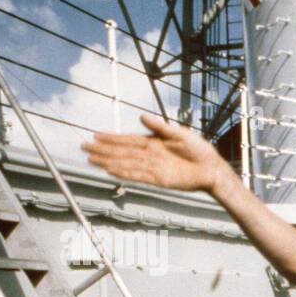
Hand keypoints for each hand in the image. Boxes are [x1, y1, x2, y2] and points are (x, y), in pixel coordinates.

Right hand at [81, 113, 230, 193]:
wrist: (212, 169)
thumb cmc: (199, 150)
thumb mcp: (180, 133)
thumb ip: (160, 127)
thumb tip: (141, 117)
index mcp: (153, 143)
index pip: (127, 140)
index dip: (111, 139)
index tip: (95, 136)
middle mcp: (149, 156)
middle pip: (121, 153)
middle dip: (103, 151)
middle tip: (83, 148)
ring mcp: (153, 168)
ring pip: (126, 164)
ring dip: (109, 163)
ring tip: (92, 161)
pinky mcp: (160, 180)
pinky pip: (138, 176)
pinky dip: (124, 174)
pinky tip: (112, 171)